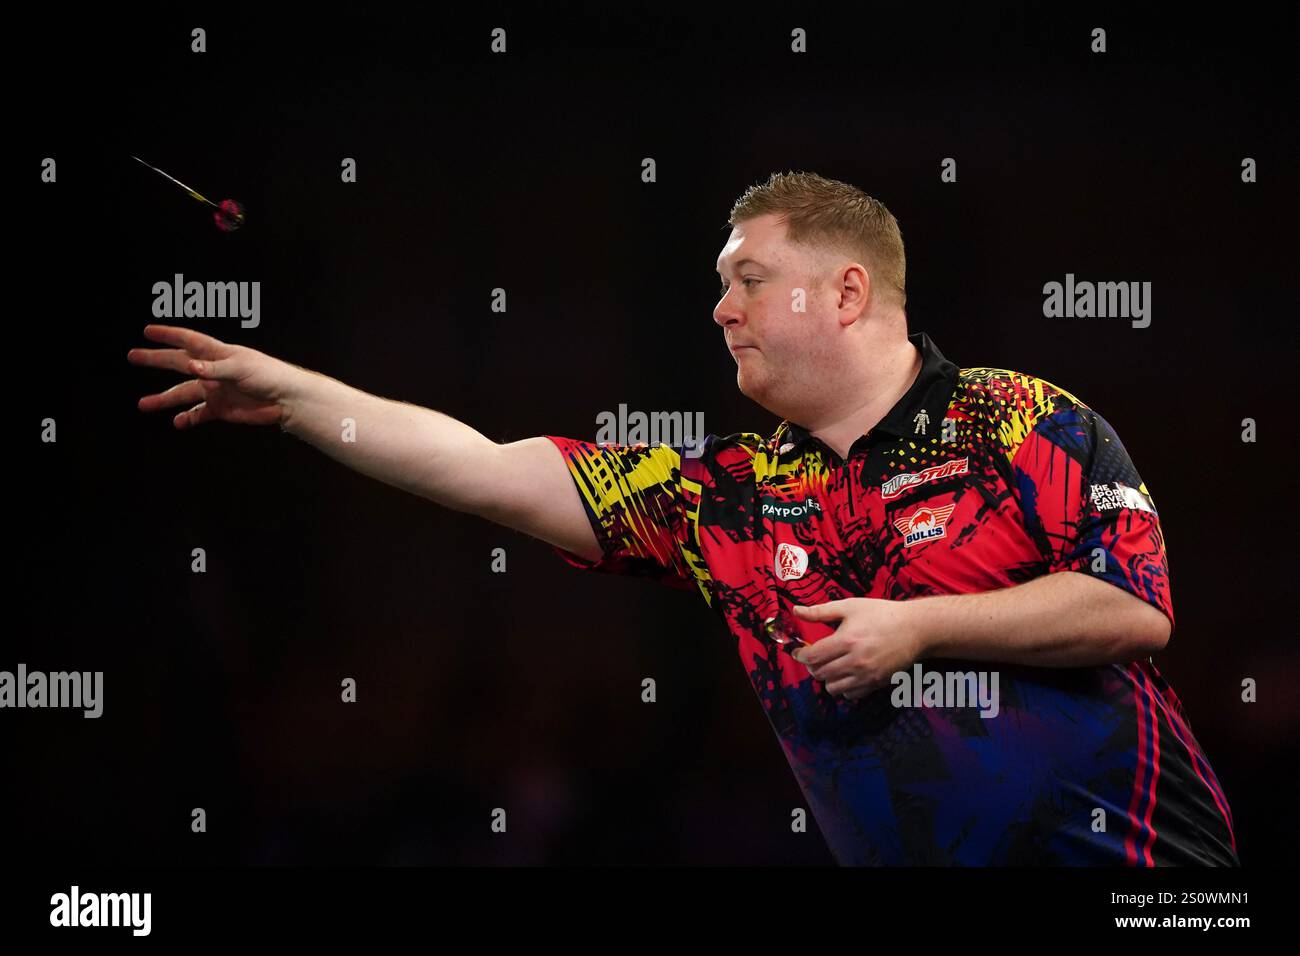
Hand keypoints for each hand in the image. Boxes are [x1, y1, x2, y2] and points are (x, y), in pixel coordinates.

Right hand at [128, 324, 299, 428]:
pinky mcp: (220, 408)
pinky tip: (177, 422)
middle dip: (156, 359)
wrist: (286, 400)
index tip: (147, 331)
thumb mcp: (241, 368)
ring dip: (164, 398)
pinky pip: (198, 414)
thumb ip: (215, 368)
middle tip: (133, 356)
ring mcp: (215, 390)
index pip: (189, 340)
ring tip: (143, 404)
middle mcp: (212, 370)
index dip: (169, 335)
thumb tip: (191, 368)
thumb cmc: (269, 375)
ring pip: (183, 393)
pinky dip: (187, 418)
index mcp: (217, 354)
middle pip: (178, 363)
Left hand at [789, 598, 928, 699]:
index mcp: (846, 640)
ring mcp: (866, 675)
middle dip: (813, 666)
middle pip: (820, 674)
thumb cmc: (881, 614)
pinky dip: (844, 687)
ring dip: (827, 678)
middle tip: (816, 656)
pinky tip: (846, 673)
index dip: (801, 655)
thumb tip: (795, 611)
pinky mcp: (876, 684)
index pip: (813, 657)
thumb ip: (821, 611)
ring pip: (832, 688)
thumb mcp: (850, 606)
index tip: (799, 651)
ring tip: (831, 665)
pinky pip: (850, 695)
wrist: (915, 629)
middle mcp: (855, 661)